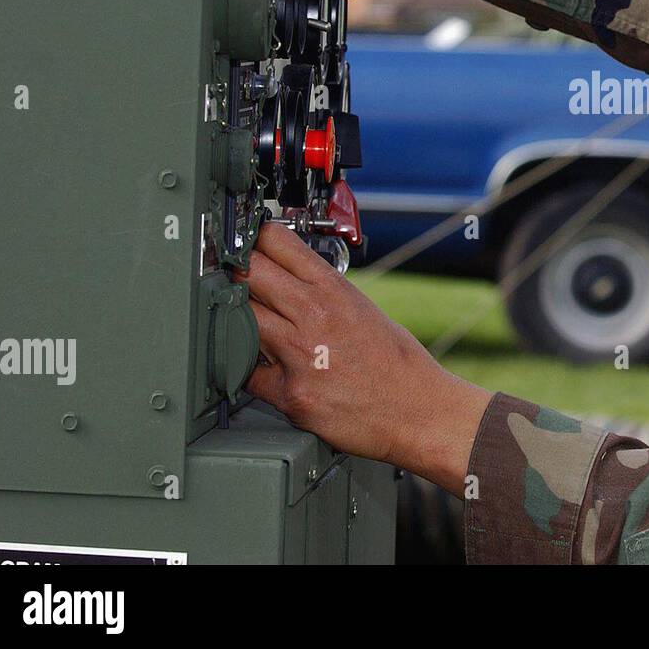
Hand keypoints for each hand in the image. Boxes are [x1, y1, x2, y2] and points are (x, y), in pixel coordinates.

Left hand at [233, 222, 491, 493]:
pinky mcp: (290, 393)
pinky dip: (246, 369)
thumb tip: (289, 285)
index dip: (255, 238)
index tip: (244, 241)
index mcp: (334, 289)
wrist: (418, 410)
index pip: (278, 243)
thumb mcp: (364, 310)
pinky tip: (255, 366)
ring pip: (239, 319)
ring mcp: (299, 354)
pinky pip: (247, 374)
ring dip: (235, 319)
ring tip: (241, 323)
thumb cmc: (397, 364)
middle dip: (235, 274)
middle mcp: (314, 314)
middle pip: (248, 274)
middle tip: (230, 279)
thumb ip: (324, 296)